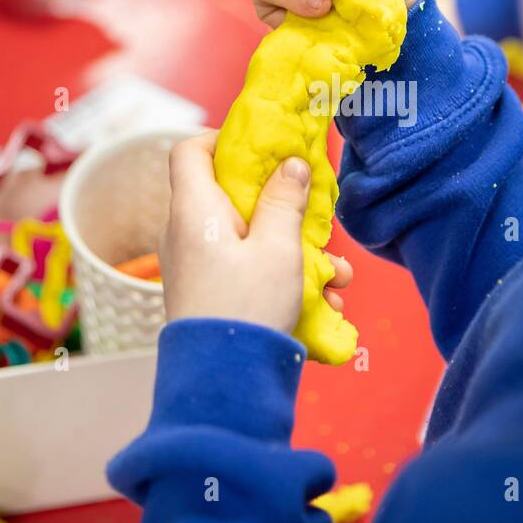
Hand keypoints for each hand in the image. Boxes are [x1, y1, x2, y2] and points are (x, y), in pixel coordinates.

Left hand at [158, 132, 352, 330]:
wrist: (222, 383)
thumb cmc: (246, 306)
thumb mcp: (279, 247)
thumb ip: (285, 201)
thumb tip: (290, 165)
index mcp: (194, 210)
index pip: (189, 151)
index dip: (223, 139)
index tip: (263, 148)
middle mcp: (185, 233)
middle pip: (229, 195)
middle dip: (280, 205)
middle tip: (315, 218)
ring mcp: (194, 265)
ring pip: (247, 238)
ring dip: (293, 250)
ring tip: (336, 277)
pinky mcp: (207, 294)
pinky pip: (244, 270)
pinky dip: (280, 277)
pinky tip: (323, 303)